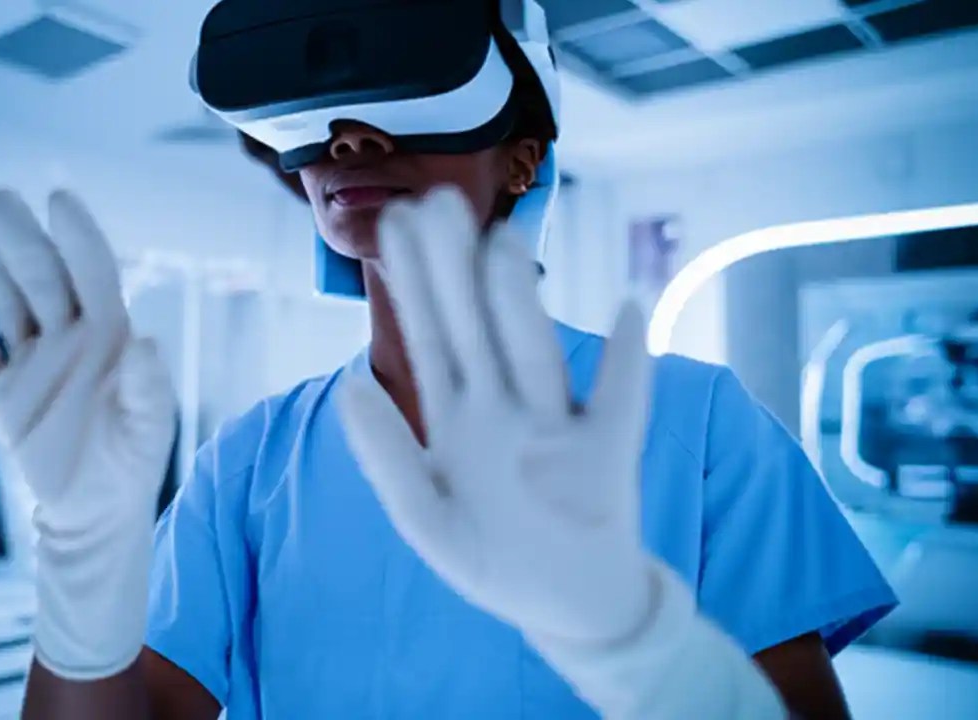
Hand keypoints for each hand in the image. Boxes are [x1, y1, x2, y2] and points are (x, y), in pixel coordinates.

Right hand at [0, 189, 176, 678]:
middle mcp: (70, 339)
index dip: (79, 237)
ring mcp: (33, 362)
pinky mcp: (3, 390)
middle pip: (41, 276)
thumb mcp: (149, 431)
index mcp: (110, 338)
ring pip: (6, 299)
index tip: (59, 199)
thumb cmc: (130, 466)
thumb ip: (148, 388)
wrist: (92, 514)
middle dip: (20, 237)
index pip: (93, 275)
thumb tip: (148, 342)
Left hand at [337, 187, 653, 644]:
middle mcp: (505, 413)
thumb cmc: (496, 559)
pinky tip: (628, 307)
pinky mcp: (610, 458)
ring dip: (518, 299)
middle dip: (454, 267)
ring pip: (533, 352)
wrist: (569, 608)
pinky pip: (621, 404)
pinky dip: (629, 361)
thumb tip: (348, 384)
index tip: (392, 224)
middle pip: (476, 329)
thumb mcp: (426, 519)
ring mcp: (555, 431)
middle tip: (437, 198)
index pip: (431, 339)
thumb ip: (386, 458)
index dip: (412, 284)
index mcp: (461, 422)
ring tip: (501, 239)